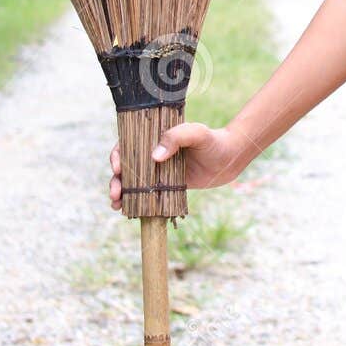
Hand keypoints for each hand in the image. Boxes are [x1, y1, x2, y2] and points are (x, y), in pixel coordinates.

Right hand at [108, 121, 254, 210]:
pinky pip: (146, 195)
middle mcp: (153, 154)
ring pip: (132, 182)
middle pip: (126, 166)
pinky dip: (134, 202)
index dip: (118, 155)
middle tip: (115, 193)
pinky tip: (126, 211)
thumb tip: (155, 156)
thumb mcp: (196, 133)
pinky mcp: (165, 187)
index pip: (128, 144)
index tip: (118, 167)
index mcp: (154, 137)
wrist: (229, 159)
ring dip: (120, 193)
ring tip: (116, 204)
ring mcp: (158, 171)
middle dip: (116, 180)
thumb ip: (176, 138)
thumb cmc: (212, 141)